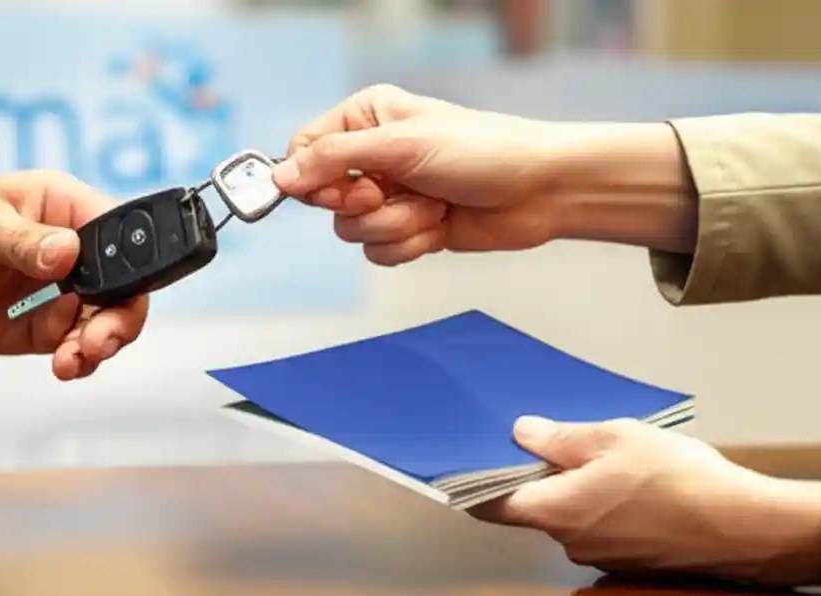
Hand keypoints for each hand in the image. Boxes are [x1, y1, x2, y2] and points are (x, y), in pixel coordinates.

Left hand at [0, 170, 147, 380]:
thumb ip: (22, 241)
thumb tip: (67, 250)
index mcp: (66, 207)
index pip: (119, 231)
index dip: (129, 261)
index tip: (116, 291)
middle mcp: (78, 250)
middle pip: (126, 284)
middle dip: (121, 317)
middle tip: (100, 340)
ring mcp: (69, 291)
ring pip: (109, 320)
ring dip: (101, 343)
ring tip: (75, 358)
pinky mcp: (53, 325)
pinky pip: (80, 345)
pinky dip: (78, 359)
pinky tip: (64, 364)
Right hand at [271, 84, 564, 265]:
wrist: (539, 192)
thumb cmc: (483, 152)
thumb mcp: (401, 146)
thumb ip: (335, 159)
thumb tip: (280, 175)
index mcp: (366, 119)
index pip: (305, 152)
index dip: (313, 179)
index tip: (339, 188)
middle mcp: (372, 156)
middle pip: (323, 198)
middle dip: (363, 205)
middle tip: (390, 193)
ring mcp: (390, 195)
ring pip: (351, 230)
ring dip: (394, 225)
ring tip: (431, 207)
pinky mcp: (407, 229)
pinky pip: (377, 252)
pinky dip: (408, 244)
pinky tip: (438, 226)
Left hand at [469, 417, 820, 586]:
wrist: (746, 529)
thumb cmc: (679, 478)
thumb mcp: (616, 438)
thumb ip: (562, 438)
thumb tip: (522, 433)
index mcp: (556, 511)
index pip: (491, 506)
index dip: (474, 486)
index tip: (461, 467)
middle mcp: (570, 542)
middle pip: (536, 508)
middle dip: (543, 477)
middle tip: (563, 440)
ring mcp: (601, 558)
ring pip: (574, 517)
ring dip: (582, 491)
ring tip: (617, 459)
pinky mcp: (631, 564)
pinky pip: (605, 530)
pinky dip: (610, 508)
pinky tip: (641, 486)